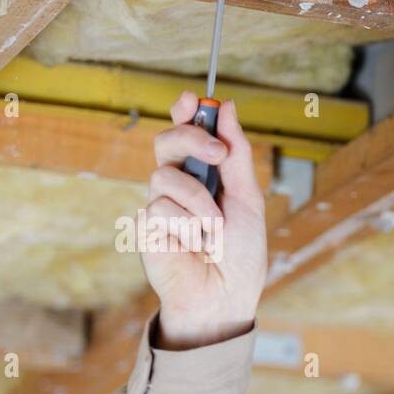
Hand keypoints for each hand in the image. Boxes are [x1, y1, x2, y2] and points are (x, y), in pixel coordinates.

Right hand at [144, 92, 267, 348]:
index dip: (185, 112)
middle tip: (216, 153)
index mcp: (204, 176)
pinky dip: (185, 226)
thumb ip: (237, 157)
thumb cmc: (240, 254)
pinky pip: (160, 207)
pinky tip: (193, 245)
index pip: (187, 133)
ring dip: (198, 202)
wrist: (226, 296)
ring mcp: (160, 205)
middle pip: (167, 141)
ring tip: (214, 229)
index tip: (192, 97)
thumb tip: (228, 108)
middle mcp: (179, 186)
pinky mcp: (146, 227)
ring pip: (164, 175)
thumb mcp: (248, 200)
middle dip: (190, 138)